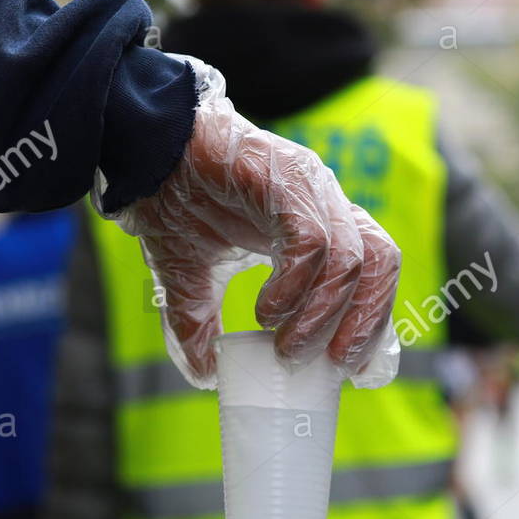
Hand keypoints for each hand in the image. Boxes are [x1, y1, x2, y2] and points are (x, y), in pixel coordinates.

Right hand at [109, 57, 400, 388]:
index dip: (373, 322)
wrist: (138, 144)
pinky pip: (311, 241)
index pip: (374, 274)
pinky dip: (297, 285)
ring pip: (352, 258)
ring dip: (326, 313)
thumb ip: (201, 323)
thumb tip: (205, 375)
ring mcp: (309, 189)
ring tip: (289, 348)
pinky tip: (267, 311)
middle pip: (380, 264)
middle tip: (332, 367)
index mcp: (319, 227)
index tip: (351, 369)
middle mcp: (326, 206)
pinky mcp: (285, 178)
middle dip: (365, 323)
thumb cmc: (172, 201)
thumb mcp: (189, 276)